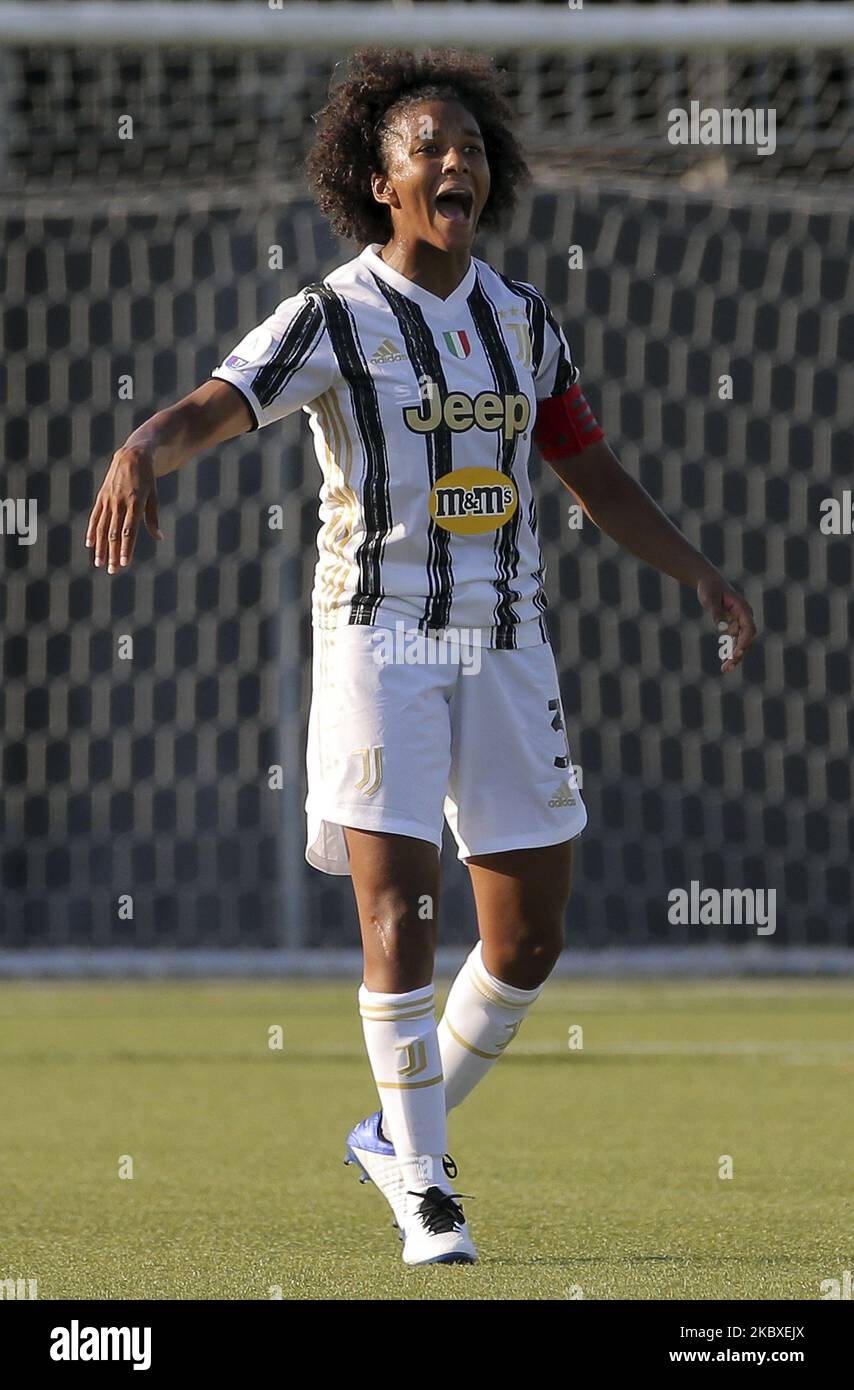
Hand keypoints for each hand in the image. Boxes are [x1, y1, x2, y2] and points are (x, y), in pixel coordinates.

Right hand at [85, 444, 161, 573]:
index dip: (126, 548)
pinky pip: (95, 517)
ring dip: (100, 547)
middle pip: (114, 533)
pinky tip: (90, 544)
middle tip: (112, 571)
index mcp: (135, 504)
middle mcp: (120, 503)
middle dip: (113, 553)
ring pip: (102, 527)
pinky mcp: (101, 497)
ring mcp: (109, 500)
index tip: (124, 563)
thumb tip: (158, 537)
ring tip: (99, 563)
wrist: (131, 456)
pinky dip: (91, 531)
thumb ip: (152, 518)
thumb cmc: (147, 479)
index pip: (129, 531)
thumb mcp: (153, 496)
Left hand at [697, 572, 756, 672]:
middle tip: (728, 667)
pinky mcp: (732, 625)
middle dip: (739, 654)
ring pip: (741, 642)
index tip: (736, 654)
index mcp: (742, 609)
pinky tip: (724, 662)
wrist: (708, 581)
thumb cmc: (709, 587)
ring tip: (725, 669)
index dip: (744, 642)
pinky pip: (733, 641)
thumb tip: (723, 629)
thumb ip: (716, 613)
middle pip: (747, 639)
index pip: (748, 629)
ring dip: (735, 656)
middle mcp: (744, 617)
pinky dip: (729, 651)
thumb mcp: (710, 598)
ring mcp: (739, 622)